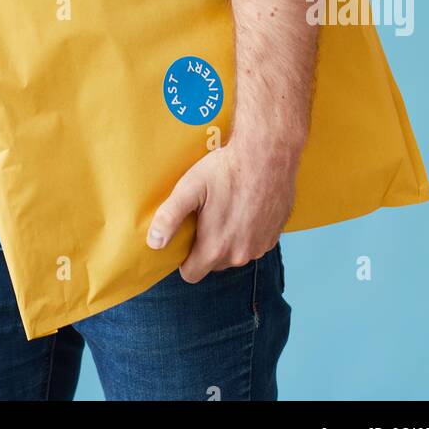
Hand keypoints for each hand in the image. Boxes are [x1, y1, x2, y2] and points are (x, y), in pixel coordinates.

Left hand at [145, 132, 301, 281]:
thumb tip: (154, 243)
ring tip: (226, 209)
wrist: (267, 155)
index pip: (191, 274)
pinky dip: (248, 232)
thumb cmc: (226, 170)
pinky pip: (254, 244)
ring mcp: (260, 247)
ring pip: (235, 254)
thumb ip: (169, 218)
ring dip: (229, 240)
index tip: (185, 236)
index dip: (184, 258)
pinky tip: (245, 207)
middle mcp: (240, 255)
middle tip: (205, 216)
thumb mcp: (189, 188)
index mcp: (216, 248)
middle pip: (213, 264)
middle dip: (207, 246)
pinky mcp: (274, 237)